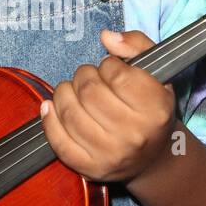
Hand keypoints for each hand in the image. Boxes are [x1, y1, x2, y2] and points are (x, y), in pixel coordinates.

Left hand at [39, 28, 176, 184]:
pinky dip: (49, 120)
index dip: (107, 65)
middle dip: (83, 76)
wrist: (153, 158)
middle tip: (87, 78)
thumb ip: (136, 46)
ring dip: (63, 93)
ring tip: (70, 90)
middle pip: (89, 92)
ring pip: (70, 113)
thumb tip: (106, 37)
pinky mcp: (91, 168)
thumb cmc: (151, 109)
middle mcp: (135, 135)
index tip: (109, 68)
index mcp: (156, 109)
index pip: (116, 74)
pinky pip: (59, 142)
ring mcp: (111, 154)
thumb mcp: (157, 73)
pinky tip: (50, 107)